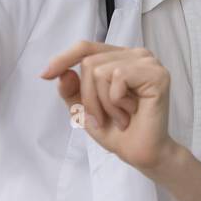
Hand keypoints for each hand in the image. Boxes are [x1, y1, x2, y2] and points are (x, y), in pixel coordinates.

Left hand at [40, 41, 181, 177]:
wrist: (141, 153)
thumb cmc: (117, 131)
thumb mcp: (84, 110)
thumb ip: (72, 91)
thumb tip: (63, 74)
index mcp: (120, 58)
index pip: (86, 47)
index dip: (64, 58)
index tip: (44, 75)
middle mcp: (136, 55)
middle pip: (89, 62)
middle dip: (88, 97)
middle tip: (103, 118)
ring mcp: (148, 62)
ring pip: (100, 71)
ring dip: (103, 103)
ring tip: (120, 117)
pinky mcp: (157, 74)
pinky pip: (118, 77)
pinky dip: (117, 102)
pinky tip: (131, 113)